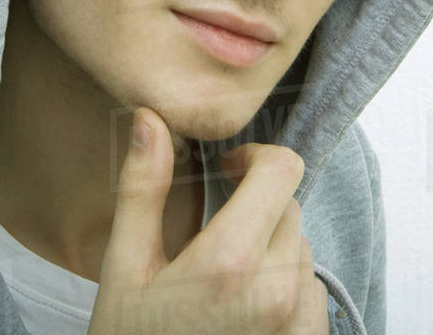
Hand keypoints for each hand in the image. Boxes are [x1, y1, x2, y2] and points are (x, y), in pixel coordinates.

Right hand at [87, 106, 329, 333]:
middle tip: (210, 235)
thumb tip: (152, 119)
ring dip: (270, 248)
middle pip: (289, 208)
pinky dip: (283, 289)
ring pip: (300, 249)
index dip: (254, 158)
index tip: (226, 171)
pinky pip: (309, 293)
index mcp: (231, 262)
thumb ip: (141, 189)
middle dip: (254, 207)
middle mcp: (279, 291)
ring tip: (222, 282)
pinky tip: (240, 314)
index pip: (283, 170)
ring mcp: (300, 326)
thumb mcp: (124, 270)